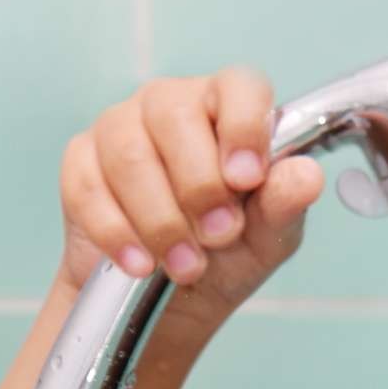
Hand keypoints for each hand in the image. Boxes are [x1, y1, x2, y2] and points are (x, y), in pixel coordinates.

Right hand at [55, 66, 324, 333]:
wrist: (170, 303)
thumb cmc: (226, 257)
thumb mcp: (267, 239)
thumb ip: (284, 206)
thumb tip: (307, 176)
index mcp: (226, 110)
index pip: (238, 86)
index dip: (243, 126)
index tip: (247, 178)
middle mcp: (170, 106)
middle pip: (174, 115)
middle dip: (198, 185)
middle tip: (219, 236)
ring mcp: (119, 128)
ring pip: (129, 154)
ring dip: (161, 219)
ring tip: (186, 266)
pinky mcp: (80, 163)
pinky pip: (89, 187)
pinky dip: (119, 233)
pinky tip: (141, 265)